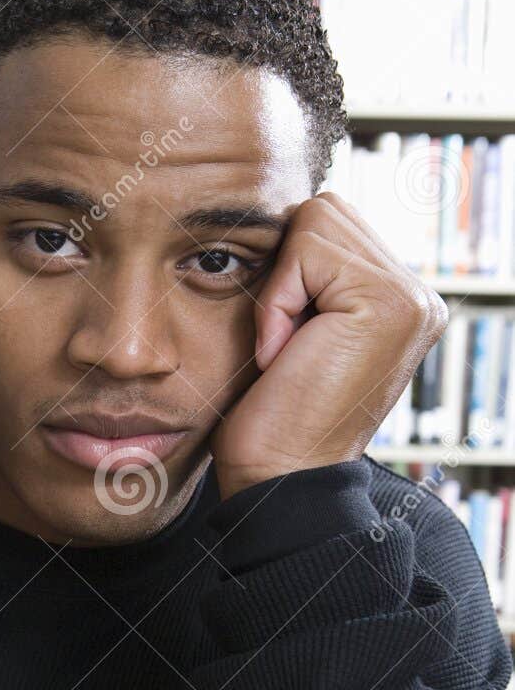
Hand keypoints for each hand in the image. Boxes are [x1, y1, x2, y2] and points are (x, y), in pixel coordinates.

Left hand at [210, 191, 448, 499]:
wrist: (279, 479)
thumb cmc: (271, 417)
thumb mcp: (297, 331)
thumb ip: (313, 278)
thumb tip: (290, 216)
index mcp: (402, 301)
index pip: (330, 226)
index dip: (287, 272)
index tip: (288, 345)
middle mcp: (419, 295)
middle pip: (325, 211)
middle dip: (286, 272)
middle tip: (287, 347)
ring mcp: (412, 297)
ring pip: (317, 218)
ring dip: (282, 286)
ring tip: (290, 349)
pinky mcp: (389, 302)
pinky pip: (306, 246)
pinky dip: (279, 298)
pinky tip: (289, 353)